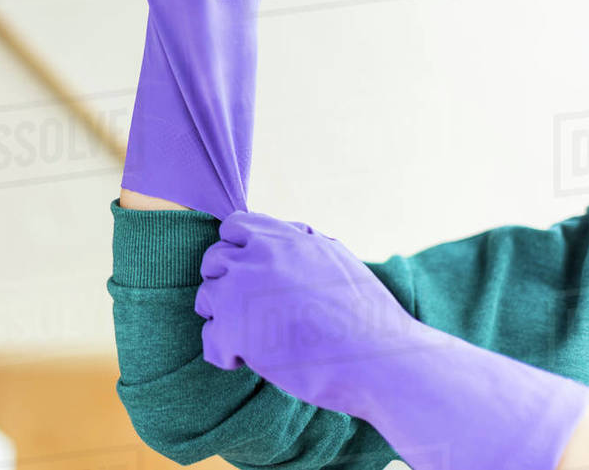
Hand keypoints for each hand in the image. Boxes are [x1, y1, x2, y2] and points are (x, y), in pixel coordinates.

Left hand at [194, 212, 433, 402]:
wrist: (382, 360)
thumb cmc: (365, 313)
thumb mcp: (335, 256)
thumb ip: (299, 240)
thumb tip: (278, 231)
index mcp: (279, 238)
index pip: (232, 227)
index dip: (239, 250)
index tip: (252, 273)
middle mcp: (254, 258)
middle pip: (212, 261)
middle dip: (227, 284)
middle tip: (253, 310)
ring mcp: (239, 295)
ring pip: (206, 299)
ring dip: (225, 318)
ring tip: (258, 337)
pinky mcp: (234, 334)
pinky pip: (210, 342)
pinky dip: (227, 355)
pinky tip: (252, 361)